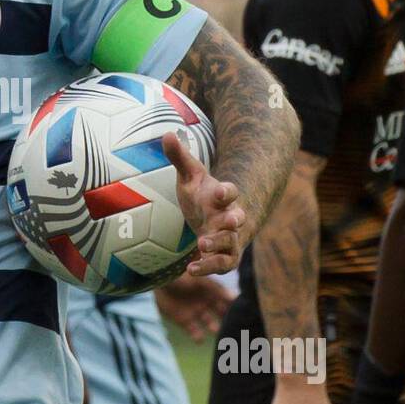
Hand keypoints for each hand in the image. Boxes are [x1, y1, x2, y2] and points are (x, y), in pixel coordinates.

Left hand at [155, 274, 231, 342]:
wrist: (156, 279)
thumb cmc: (179, 275)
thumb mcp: (198, 280)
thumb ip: (215, 289)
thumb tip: (234, 297)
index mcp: (212, 290)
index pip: (228, 300)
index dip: (235, 305)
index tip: (244, 311)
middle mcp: (207, 302)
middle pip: (222, 314)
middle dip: (228, 319)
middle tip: (236, 325)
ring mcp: (197, 312)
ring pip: (211, 324)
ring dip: (214, 328)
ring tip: (215, 329)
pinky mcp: (185, 321)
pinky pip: (195, 332)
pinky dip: (198, 337)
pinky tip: (199, 338)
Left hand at [163, 130, 244, 276]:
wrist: (213, 220)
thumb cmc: (201, 196)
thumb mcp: (189, 176)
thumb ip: (179, 157)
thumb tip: (166, 133)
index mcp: (222, 197)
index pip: (230, 192)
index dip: (228, 191)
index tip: (222, 190)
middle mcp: (229, 218)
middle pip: (238, 219)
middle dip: (235, 220)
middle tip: (231, 222)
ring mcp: (229, 238)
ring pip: (231, 244)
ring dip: (219, 246)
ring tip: (201, 246)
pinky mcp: (224, 256)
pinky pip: (222, 264)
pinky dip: (208, 268)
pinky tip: (190, 270)